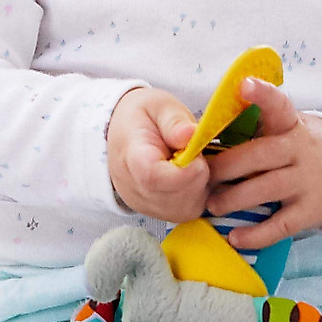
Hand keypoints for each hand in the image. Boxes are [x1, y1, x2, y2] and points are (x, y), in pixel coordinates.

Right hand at [106, 87, 209, 222]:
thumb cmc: (142, 118)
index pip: (154, 178)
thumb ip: (174, 120)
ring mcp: (148, 208)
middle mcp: (136, 191)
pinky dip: (198, 193)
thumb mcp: (158, 106)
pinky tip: (190, 174)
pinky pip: (189, 211)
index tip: (196, 151)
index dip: (185, 169)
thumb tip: (191, 134)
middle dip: (197, 173)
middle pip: (176, 196)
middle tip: (192, 151)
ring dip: (200, 184)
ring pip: (187, 207)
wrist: (122, 135)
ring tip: (189, 161)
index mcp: (131, 158)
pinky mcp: (162, 215)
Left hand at [204, 77, 321, 249]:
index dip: (263, 95)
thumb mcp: (292, 127)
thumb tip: (209, 126)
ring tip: (211, 205)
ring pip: (266, 190)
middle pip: (260, 154)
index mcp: (292, 125)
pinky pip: (280, 226)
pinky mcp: (309, 212)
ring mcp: (306, 183)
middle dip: (228, 165)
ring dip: (234, 199)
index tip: (245, 84)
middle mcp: (300, 151)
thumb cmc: (305, 148)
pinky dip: (255, 235)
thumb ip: (260, 126)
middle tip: (201, 173)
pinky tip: (234, 238)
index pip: (279, 105)